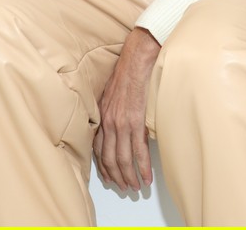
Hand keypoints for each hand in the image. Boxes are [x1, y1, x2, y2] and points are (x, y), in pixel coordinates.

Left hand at [94, 27, 160, 190]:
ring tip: (137, 188)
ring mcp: (122, 123)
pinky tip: (147, 177)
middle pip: (109, 158)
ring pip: (123, 158)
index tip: (110, 177)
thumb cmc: (128, 70)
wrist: (137, 57)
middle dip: (117, 176)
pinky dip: (143, 167)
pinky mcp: (136, 121)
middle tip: (125, 188)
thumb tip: (118, 122)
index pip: (98, 149)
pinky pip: (139, 151)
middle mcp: (108, 122)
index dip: (104, 167)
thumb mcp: (111, 92)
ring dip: (130, 177)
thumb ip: (111, 109)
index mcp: (102, 115)